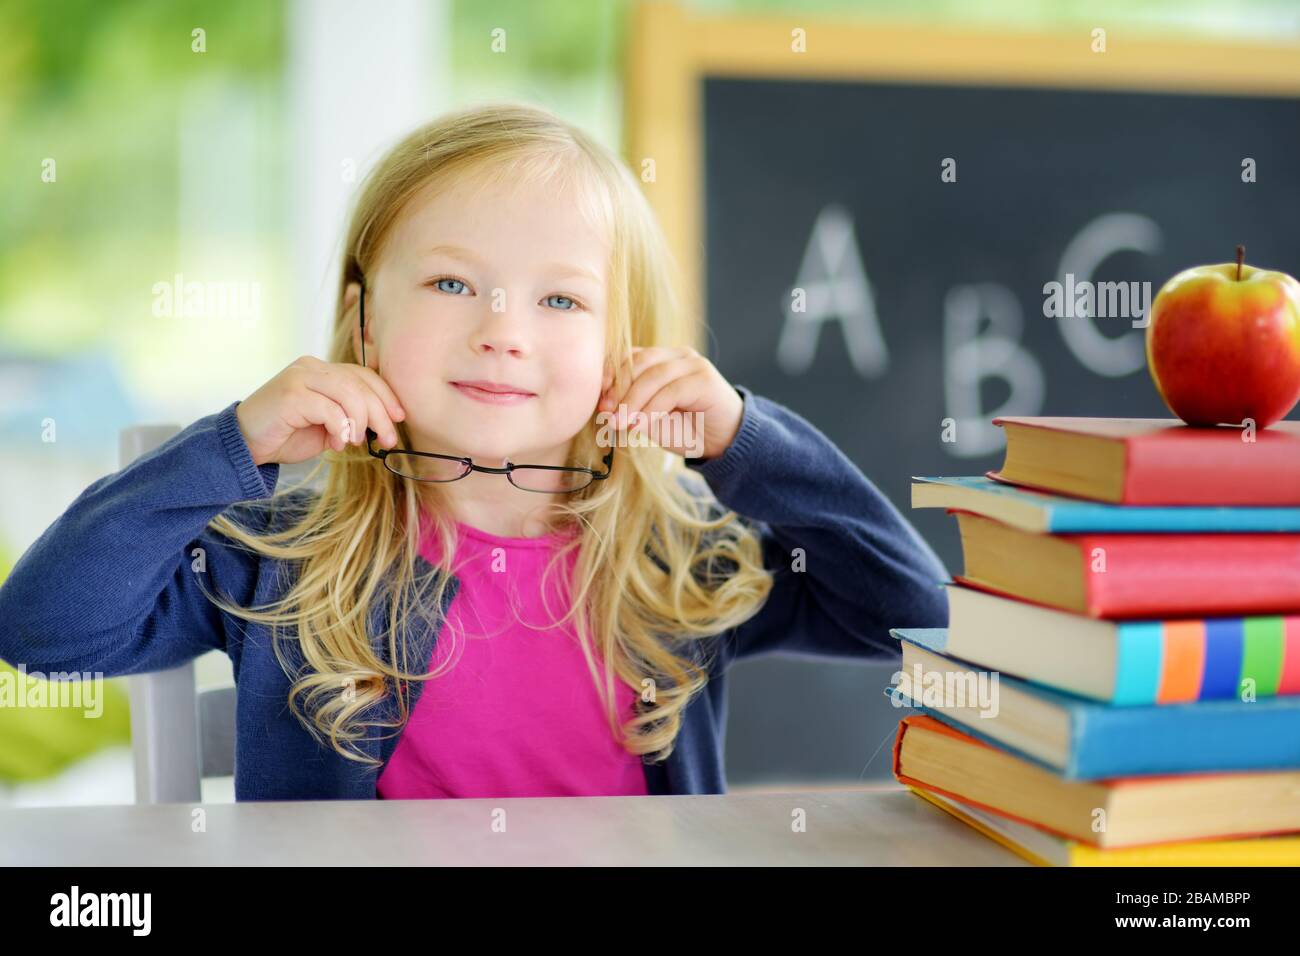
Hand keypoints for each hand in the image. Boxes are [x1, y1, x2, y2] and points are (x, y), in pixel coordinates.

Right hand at [234, 355, 405, 466]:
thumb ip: (348, 415)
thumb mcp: (326, 423)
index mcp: (321, 370)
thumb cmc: (286, 434)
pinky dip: (339, 429)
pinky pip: (329, 409)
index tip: (400, 417)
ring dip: (360, 422)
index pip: (363, 375)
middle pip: (360, 384)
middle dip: (380, 414)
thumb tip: (383, 422)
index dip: (386, 395)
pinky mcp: (291, 394)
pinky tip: (336, 444)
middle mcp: (311, 367)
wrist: (245, 444)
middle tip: (387, 439)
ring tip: (355, 442)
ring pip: (349, 393)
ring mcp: (300, 377)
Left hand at [597, 346, 742, 461]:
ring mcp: (693, 364)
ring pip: (653, 376)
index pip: (629, 357)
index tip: (597, 400)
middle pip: (638, 362)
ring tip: (620, 424)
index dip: (610, 376)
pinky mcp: (704, 378)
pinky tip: (639, 426)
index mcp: (661, 359)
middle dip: (619, 389)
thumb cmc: (685, 430)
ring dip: (632, 402)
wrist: (723, 444)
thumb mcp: (650, 418)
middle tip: (606, 414)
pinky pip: (671, 391)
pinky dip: (651, 410)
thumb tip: (602, 405)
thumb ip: (630, 407)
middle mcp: (677, 355)